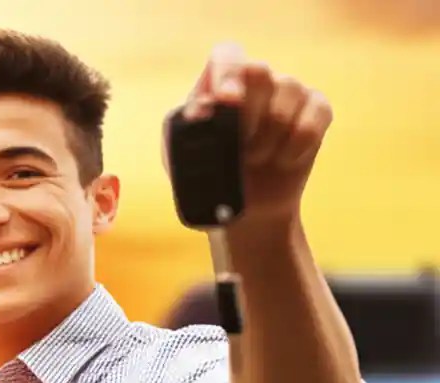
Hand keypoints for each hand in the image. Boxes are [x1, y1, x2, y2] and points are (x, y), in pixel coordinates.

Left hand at [174, 42, 332, 225]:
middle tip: (239, 147)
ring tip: (257, 157)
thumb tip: (200, 109)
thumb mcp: (183, 159)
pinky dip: (297, 145)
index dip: (228, 71)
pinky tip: (283, 160)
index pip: (227, 54)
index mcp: (217, 84)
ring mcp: (288, 91)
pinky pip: (315, 115)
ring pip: (288, 92)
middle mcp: (255, 80)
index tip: (227, 101)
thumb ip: (183, 130)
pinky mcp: (317, 109)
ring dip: (269, 135)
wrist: (248, 210)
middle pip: (259, 71)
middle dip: (247, 116)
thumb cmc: (210, 177)